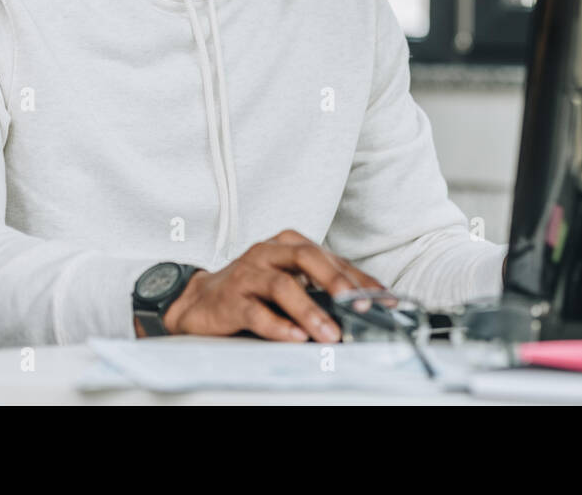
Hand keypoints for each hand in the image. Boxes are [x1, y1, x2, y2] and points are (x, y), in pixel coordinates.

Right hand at [155, 230, 386, 342]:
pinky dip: (278, 326)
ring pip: (283, 287)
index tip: (381, 297)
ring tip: (330, 333)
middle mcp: (267, 252)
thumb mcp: (289, 281)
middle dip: (336, 282)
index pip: (329, 257)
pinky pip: (256, 311)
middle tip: (359, 305)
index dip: (357, 277)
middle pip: (306, 258)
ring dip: (310, 312)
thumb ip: (319, 288)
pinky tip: (295, 338)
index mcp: (288, 244)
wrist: (200, 302)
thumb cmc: (253, 290)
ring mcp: (247, 274)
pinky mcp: (230, 299)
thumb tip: (362, 305)